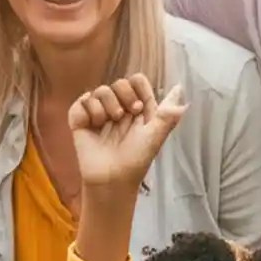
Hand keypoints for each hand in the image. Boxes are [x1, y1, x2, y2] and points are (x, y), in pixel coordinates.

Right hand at [69, 74, 185, 190]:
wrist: (111, 179)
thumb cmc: (136, 160)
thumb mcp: (155, 135)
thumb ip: (167, 112)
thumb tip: (179, 87)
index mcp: (137, 109)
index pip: (137, 81)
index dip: (137, 88)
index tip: (138, 107)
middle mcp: (118, 108)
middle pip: (118, 82)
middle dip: (122, 97)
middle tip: (123, 117)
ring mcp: (98, 113)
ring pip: (99, 90)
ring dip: (105, 105)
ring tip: (107, 123)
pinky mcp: (80, 120)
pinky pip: (82, 102)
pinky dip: (87, 111)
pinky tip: (92, 124)